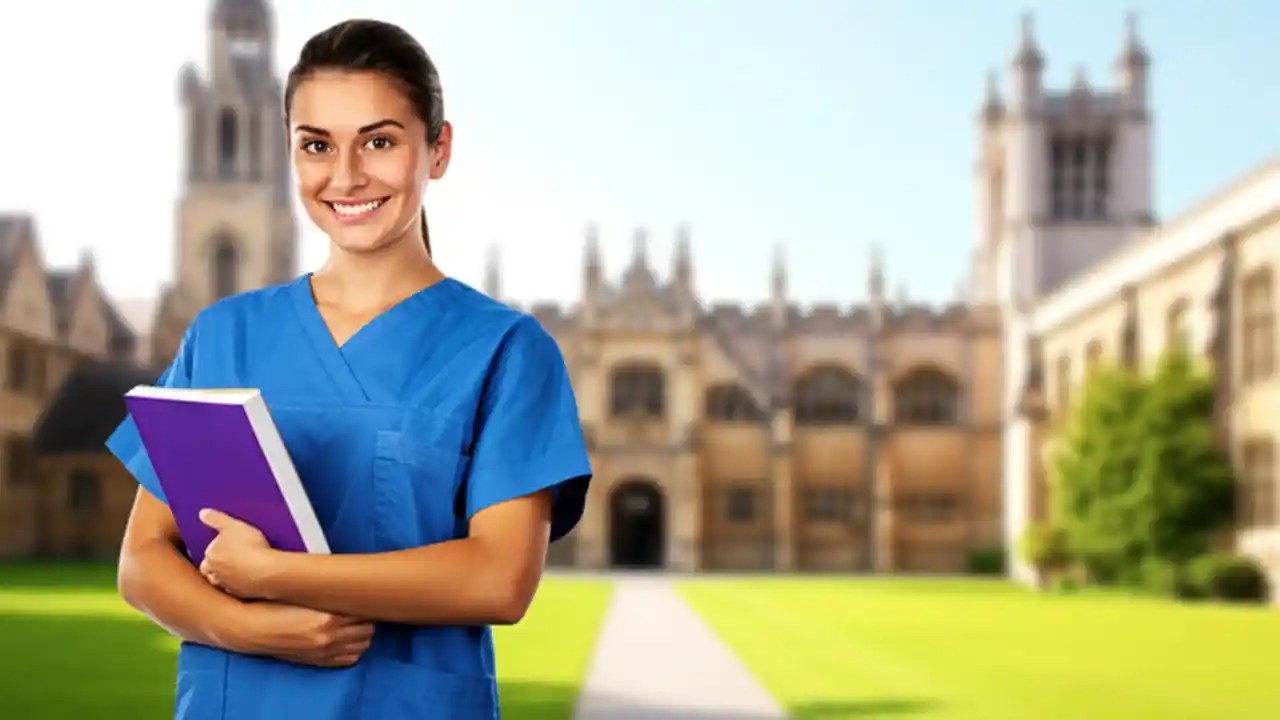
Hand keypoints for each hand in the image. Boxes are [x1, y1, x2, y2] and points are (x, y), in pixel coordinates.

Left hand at [198, 509, 277, 599]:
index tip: (225, 546)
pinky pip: (241, 589)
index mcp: (210, 559)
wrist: (268, 572)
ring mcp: (230, 587)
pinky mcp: (244, 595)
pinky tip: (255, 576)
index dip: (215, 551)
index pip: (207, 556)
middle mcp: (216, 576)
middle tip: (233, 557)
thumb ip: (216, 519)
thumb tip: (202, 513)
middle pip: (213, 572)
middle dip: (220, 566)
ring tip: (245, 567)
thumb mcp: (233, 525)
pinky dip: (245, 583)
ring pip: (226, 582)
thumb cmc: (249, 548)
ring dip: (232, 576)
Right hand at [240, 601, 374, 667]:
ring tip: (355, 622)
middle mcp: (329, 638)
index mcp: (327, 618)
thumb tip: (349, 587)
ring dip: (362, 633)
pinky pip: (351, 658)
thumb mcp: (303, 594)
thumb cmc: (274, 606)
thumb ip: (327, 593)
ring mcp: (325, 652)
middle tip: (361, 607)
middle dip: (366, 617)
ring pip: (363, 644)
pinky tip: (349, 638)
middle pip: (368, 629)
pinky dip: (354, 648)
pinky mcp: (319, 661)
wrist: (252, 629)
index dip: (365, 602)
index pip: (364, 611)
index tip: (363, 595)